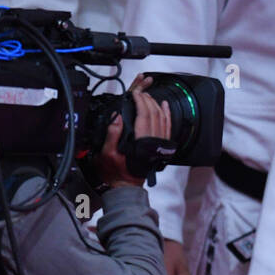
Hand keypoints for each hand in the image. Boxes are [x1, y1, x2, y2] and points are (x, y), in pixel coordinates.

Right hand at [97, 74, 171, 188]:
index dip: (140, 101)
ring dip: (156, 104)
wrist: (126, 186)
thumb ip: (112, 135)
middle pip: (154, 113)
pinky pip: (167, 126)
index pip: (144, 115)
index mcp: (141, 142)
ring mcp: (159, 143)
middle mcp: (153, 141)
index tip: (135, 92)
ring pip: (162, 118)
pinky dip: (167, 114)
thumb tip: (117, 117)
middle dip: (148, 99)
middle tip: (141, 89)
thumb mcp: (107, 154)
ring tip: (149, 94)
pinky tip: (164, 105)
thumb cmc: (115, 171)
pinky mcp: (160, 145)